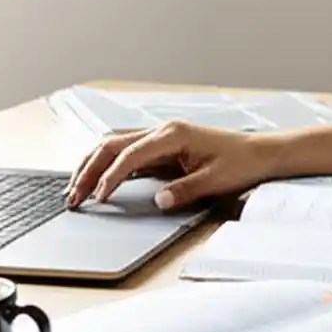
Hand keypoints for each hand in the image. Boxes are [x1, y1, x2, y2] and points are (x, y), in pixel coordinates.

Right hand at [64, 121, 279, 210]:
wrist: (258, 153)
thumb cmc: (240, 163)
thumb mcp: (215, 181)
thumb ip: (184, 191)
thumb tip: (158, 200)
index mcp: (172, 135)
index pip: (130, 155)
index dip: (111, 177)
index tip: (99, 197)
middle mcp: (161, 131)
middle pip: (112, 146)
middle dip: (89, 170)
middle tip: (73, 196)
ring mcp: (160, 136)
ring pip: (114, 146)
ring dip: (92, 165)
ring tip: (76, 189)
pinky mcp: (161, 146)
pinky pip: (126, 152)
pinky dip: (107, 165)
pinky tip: (97, 181)